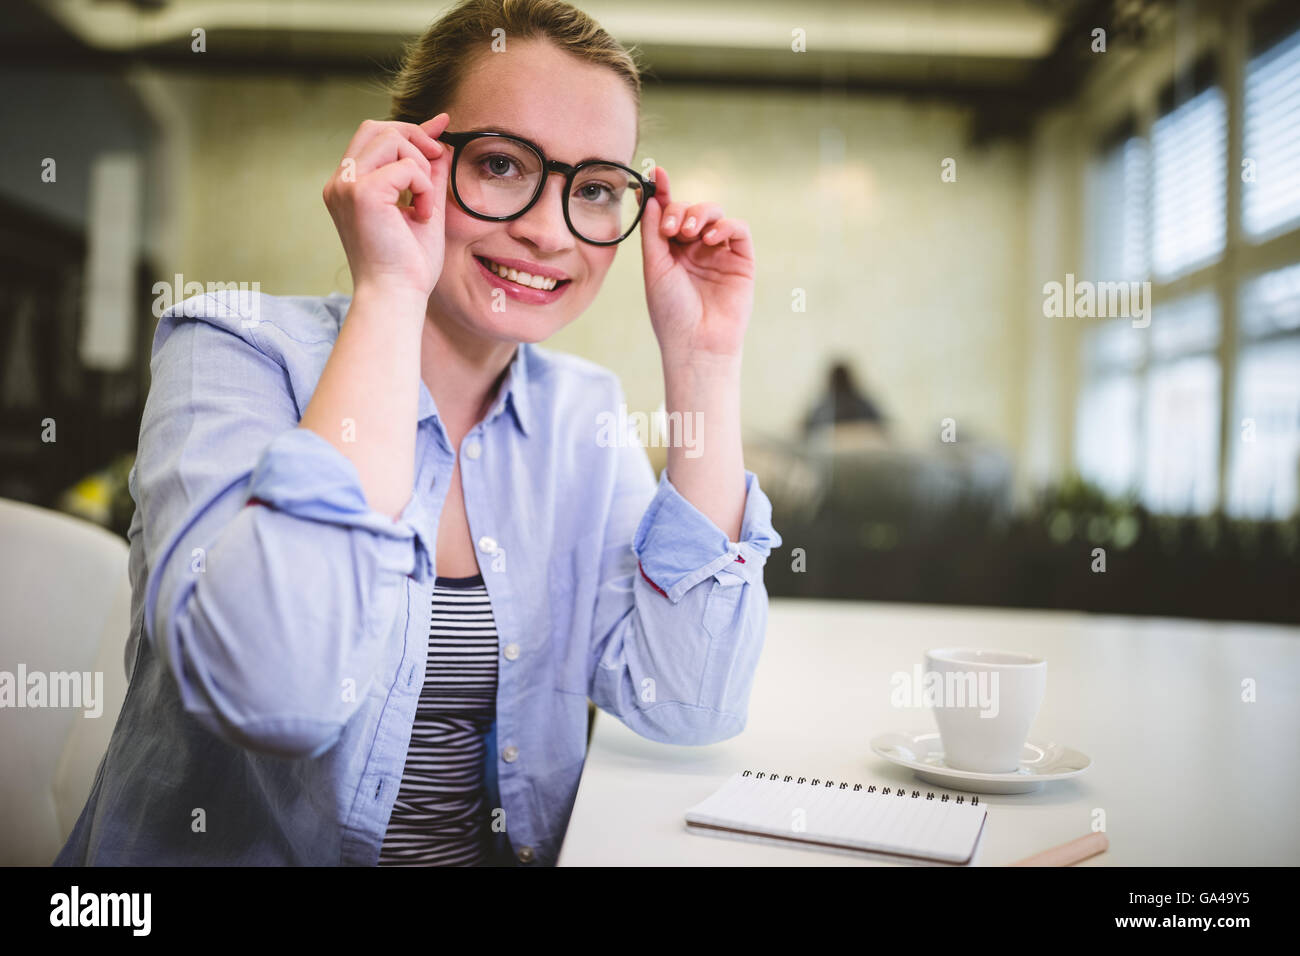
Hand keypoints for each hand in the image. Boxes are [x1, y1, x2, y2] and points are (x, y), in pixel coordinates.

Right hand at [323, 114, 452, 300]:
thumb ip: (428, 174)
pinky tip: (421, 215)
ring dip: (421, 168)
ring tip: (424, 204)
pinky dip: (423, 188)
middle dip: (415, 137)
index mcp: (348, 186)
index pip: (373, 136)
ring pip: (392, 140)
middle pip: (377, 128)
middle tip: (438, 161)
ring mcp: (347, 186)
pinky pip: (406, 167)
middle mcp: (340, 182)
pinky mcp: (361, 194)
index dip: (409, 128)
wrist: (396, 296)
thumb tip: (441, 141)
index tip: (441, 128)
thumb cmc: (407, 265)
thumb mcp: (422, 208)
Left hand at [639, 166, 754, 364]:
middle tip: (672, 229)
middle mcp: (694, 248)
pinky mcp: (741, 259)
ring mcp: (718, 253)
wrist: (696, 342)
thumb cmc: (671, 312)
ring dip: (700, 215)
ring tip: (690, 233)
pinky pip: (737, 229)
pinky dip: (725, 226)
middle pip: (690, 209)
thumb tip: (651, 197)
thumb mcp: (654, 268)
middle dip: (680, 210)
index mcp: (671, 250)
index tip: (656, 173)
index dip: (664, 193)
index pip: (668, 214)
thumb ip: (653, 232)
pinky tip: (711, 237)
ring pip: (713, 214)